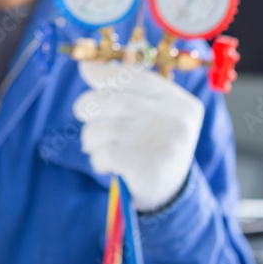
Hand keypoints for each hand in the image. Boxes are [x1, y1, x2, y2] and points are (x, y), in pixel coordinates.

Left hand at [72, 60, 204, 211]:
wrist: (170, 197)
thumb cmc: (155, 148)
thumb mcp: (155, 117)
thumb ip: (130, 91)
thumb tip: (87, 66)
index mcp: (180, 103)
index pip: (137, 78)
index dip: (106, 72)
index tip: (84, 68)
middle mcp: (173, 119)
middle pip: (113, 100)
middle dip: (88, 105)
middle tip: (82, 113)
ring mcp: (157, 140)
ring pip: (102, 127)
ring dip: (92, 138)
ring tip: (100, 148)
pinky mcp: (141, 163)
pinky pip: (102, 153)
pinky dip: (98, 160)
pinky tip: (108, 166)